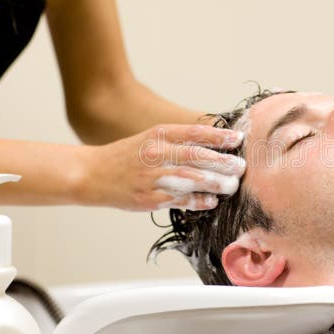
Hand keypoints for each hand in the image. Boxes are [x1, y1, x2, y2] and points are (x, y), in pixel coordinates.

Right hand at [80, 124, 244, 210]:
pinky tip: (212, 200)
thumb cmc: (127, 156)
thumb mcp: (151, 139)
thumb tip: (215, 145)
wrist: (91, 173)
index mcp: (158, 135)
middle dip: (222, 162)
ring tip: (232, 185)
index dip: (218, 135)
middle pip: (196, 156)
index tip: (238, 138)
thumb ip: (179, 141)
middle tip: (241, 166)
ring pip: (190, 179)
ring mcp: (151, 177)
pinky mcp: (148, 198)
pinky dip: (198, 201)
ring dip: (215, 182)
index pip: (194, 132)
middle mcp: (155, 153)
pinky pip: (179, 200)